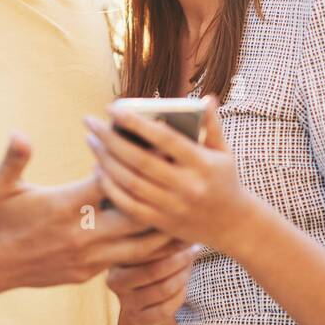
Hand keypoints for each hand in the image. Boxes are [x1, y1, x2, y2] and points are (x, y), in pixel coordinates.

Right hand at [0, 131, 186, 291]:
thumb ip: (14, 158)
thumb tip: (20, 134)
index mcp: (63, 207)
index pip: (109, 182)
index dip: (132, 163)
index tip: (155, 147)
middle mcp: (80, 235)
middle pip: (135, 216)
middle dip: (158, 197)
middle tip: (183, 179)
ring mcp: (86, 259)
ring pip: (138, 248)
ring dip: (162, 232)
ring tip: (187, 219)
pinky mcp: (86, 274)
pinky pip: (125, 263)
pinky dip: (145, 252)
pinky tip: (160, 242)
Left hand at [84, 95, 256, 253]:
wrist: (235, 226)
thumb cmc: (225, 181)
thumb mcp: (224, 153)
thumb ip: (212, 126)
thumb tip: (206, 98)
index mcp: (202, 163)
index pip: (164, 139)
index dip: (136, 123)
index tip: (112, 108)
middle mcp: (187, 186)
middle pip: (140, 160)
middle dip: (109, 139)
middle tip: (90, 123)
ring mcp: (173, 207)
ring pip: (130, 183)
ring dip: (105, 161)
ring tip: (91, 142)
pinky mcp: (162, 223)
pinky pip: (129, 206)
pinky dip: (110, 189)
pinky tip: (98, 172)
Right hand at [107, 241, 199, 324]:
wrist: (142, 302)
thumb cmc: (148, 263)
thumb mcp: (147, 249)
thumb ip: (157, 238)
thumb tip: (180, 228)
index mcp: (113, 259)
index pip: (142, 249)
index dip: (167, 243)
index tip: (184, 236)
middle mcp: (115, 281)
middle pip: (153, 271)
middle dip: (179, 259)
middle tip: (193, 249)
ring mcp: (126, 303)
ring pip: (163, 289)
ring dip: (183, 275)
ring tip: (191, 264)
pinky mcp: (139, 320)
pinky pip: (166, 308)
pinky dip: (181, 294)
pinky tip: (185, 285)